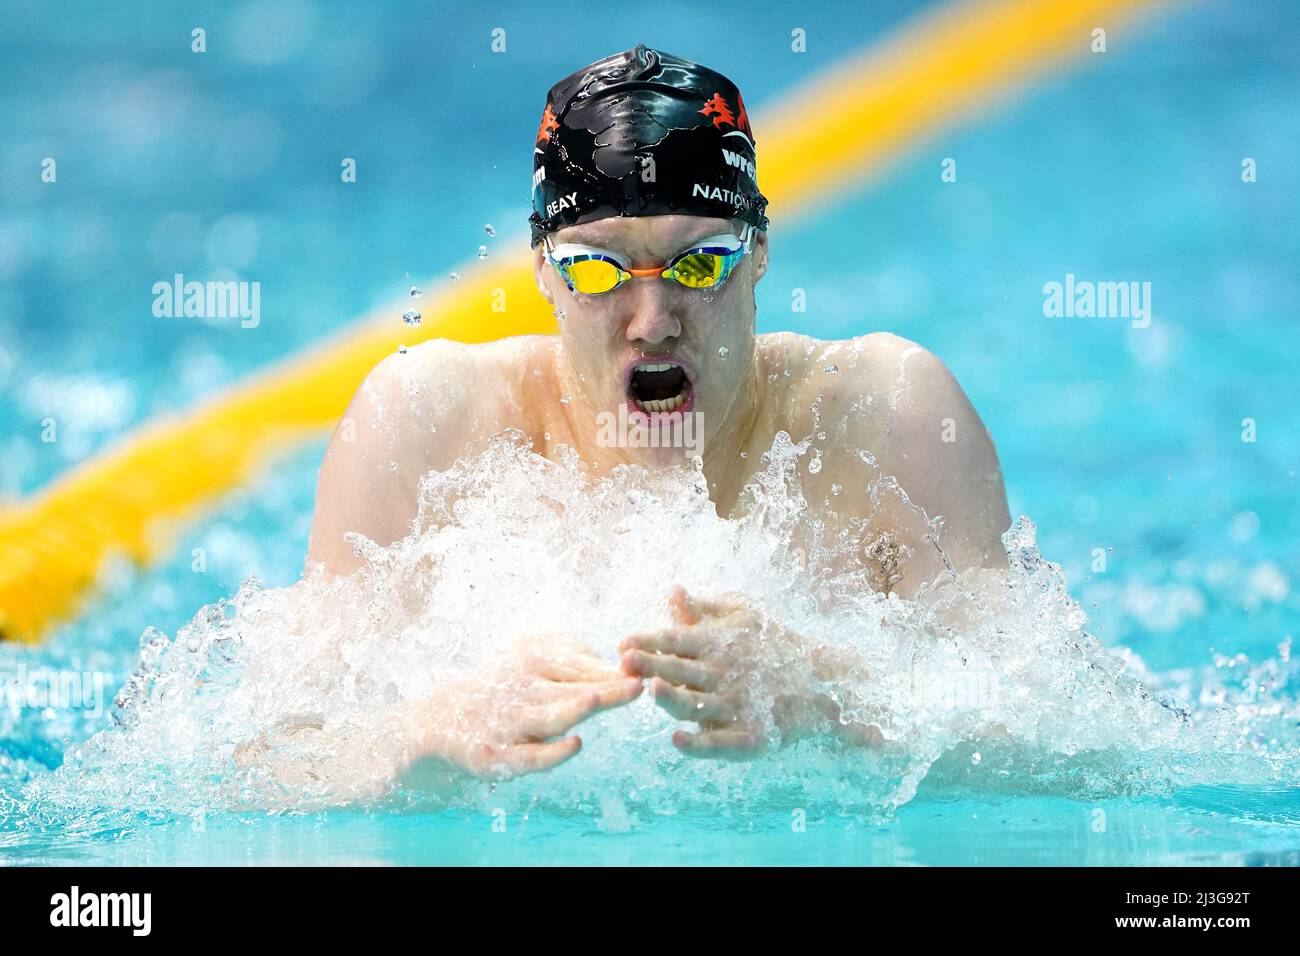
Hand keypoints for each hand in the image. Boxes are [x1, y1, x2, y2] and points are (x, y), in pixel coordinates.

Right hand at [418, 635, 641, 779]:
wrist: (444, 718)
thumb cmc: (509, 689)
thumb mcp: (537, 665)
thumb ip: (579, 665)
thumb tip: (628, 668)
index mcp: (532, 660)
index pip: (576, 664)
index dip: (609, 668)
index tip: (643, 666)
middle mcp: (521, 689)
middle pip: (569, 688)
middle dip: (604, 688)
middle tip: (638, 684)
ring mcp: (509, 723)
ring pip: (548, 717)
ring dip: (573, 709)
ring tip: (595, 700)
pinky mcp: (498, 756)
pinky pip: (529, 756)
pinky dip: (551, 752)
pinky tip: (575, 744)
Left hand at [619, 587, 881, 759]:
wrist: (822, 683)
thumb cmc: (772, 643)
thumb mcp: (741, 617)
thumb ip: (702, 609)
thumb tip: (671, 590)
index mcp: (720, 644)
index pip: (678, 640)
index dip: (650, 640)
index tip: (622, 642)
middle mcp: (726, 674)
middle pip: (683, 670)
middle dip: (653, 664)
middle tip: (625, 660)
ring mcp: (738, 706)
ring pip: (699, 704)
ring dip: (674, 698)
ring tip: (651, 689)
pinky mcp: (751, 737)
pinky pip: (722, 743)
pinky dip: (701, 744)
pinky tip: (677, 740)